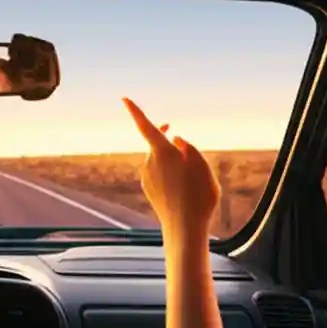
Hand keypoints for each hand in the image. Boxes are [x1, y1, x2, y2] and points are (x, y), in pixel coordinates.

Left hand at [123, 97, 219, 234]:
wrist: (184, 228)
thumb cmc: (197, 195)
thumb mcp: (202, 164)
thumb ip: (188, 147)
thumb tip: (176, 140)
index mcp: (161, 152)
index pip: (146, 126)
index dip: (135, 111)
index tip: (124, 99)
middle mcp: (150, 163)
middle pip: (158, 145)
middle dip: (169, 142)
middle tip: (179, 141)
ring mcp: (148, 178)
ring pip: (162, 162)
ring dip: (174, 163)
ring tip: (193, 180)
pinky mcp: (150, 191)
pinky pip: (161, 176)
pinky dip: (172, 177)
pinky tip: (185, 191)